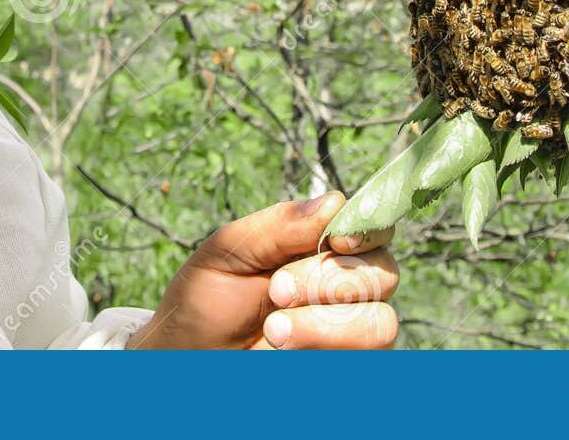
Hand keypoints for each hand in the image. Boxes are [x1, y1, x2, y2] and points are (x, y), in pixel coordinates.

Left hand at [126, 190, 398, 349]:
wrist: (185, 360)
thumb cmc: (206, 301)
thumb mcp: (228, 251)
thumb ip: (279, 226)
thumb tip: (333, 202)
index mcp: (322, 246)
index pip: (372, 227)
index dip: (366, 230)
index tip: (335, 239)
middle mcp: (347, 287)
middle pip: (383, 272)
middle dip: (327, 281)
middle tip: (276, 292)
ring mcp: (350, 333)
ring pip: (381, 323)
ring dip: (326, 325)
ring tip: (273, 331)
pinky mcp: (344, 366)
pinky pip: (366, 360)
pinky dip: (323, 349)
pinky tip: (285, 351)